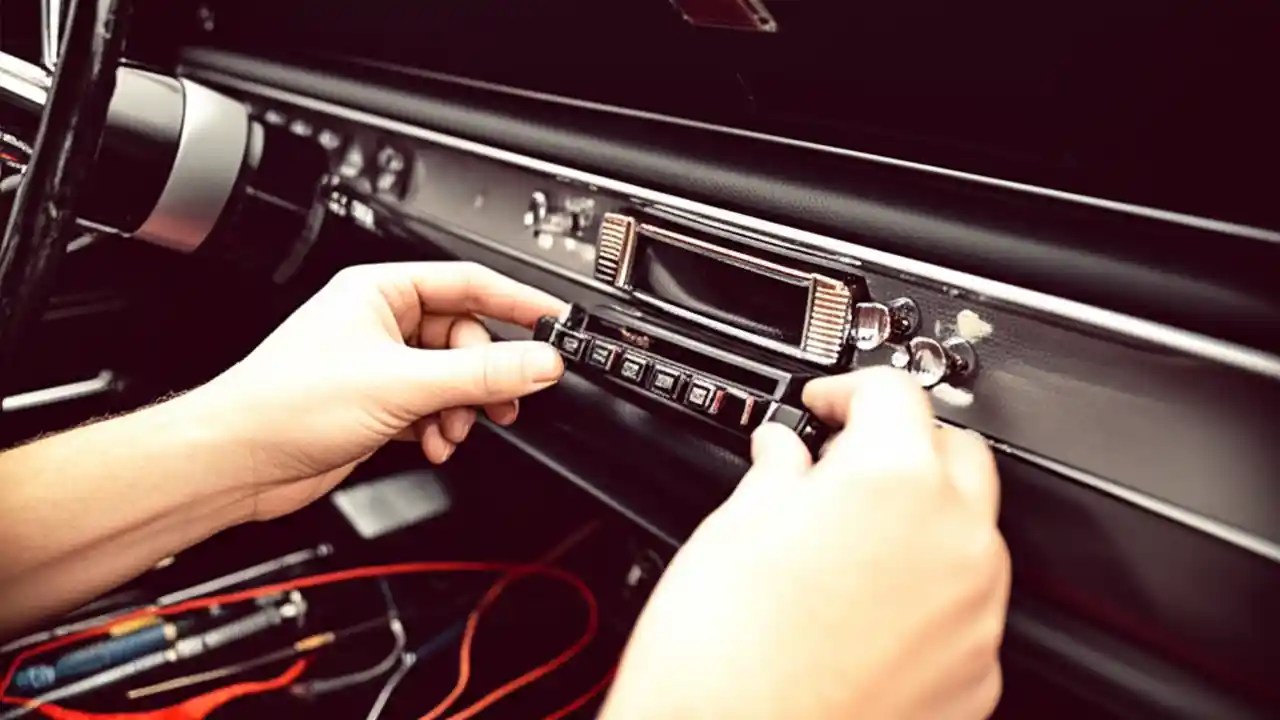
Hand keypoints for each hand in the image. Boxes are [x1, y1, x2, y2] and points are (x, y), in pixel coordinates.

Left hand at [185, 262, 566, 519]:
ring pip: (453, 378)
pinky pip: (435, 406)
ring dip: (462, 409)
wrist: (237, 460)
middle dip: (483, 378)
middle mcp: (382, 322)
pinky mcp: (379, 404)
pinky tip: (434, 444)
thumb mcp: (402, 384)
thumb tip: (539, 361)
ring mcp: (381, 365)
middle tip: (500, 403)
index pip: (470, 283)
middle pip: (467, 339)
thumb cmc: (286, 403)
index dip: (518, 301)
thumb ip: (480, 374)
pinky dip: (442, 427)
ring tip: (452, 431)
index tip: (556, 320)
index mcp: (381, 291)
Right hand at [603, 368, 1009, 719]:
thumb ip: (778, 473)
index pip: (894, 393)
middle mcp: (954, 542)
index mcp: (892, 482)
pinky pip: (964, 610)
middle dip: (905, 444)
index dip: (849, 390)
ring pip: (969, 534)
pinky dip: (926, 595)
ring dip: (922, 520)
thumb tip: (785, 453)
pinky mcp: (975, 677)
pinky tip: (863, 611)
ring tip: (848, 545)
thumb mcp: (733, 530)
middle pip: (956, 454)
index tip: (828, 404)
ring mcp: (973, 616)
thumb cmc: (719, 658)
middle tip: (844, 463)